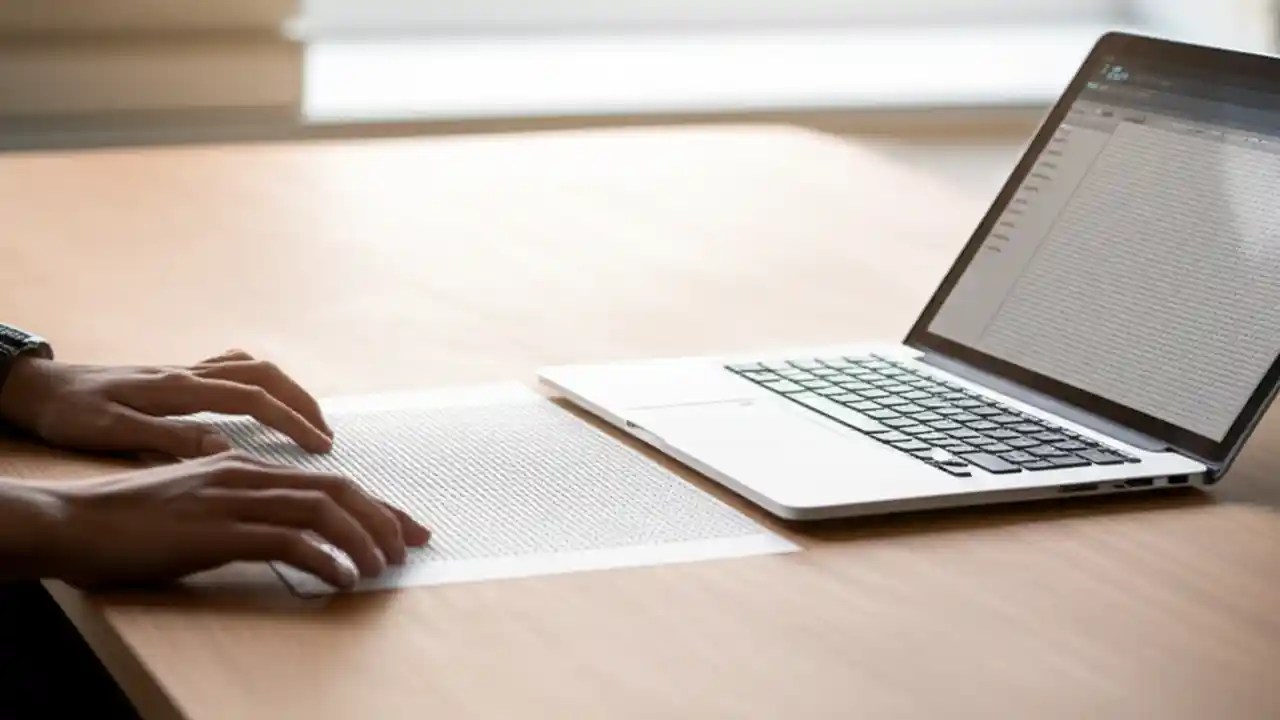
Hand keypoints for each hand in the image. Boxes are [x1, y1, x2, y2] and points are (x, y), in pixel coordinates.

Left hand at [0, 349, 332, 457]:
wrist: (37, 387)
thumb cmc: (70, 415)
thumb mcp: (114, 433)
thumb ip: (171, 439)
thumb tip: (227, 449)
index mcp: (179, 389)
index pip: (253, 399)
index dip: (292, 422)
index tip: (321, 447)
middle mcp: (189, 372)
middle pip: (265, 376)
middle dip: (302, 403)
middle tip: (327, 436)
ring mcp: (184, 370)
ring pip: (253, 368)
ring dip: (287, 390)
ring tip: (307, 420)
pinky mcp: (177, 375)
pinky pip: (233, 368)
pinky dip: (260, 382)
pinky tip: (263, 400)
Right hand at [29, 451, 430, 589]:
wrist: (74, 520)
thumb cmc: (130, 520)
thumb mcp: (197, 504)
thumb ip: (240, 509)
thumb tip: (283, 532)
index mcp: (245, 467)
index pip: (326, 481)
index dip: (373, 503)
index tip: (405, 526)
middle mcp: (247, 475)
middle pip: (336, 488)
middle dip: (383, 516)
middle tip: (414, 545)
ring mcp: (233, 500)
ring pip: (321, 510)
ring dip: (362, 539)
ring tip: (385, 567)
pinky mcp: (217, 530)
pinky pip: (289, 541)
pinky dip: (325, 558)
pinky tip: (343, 578)